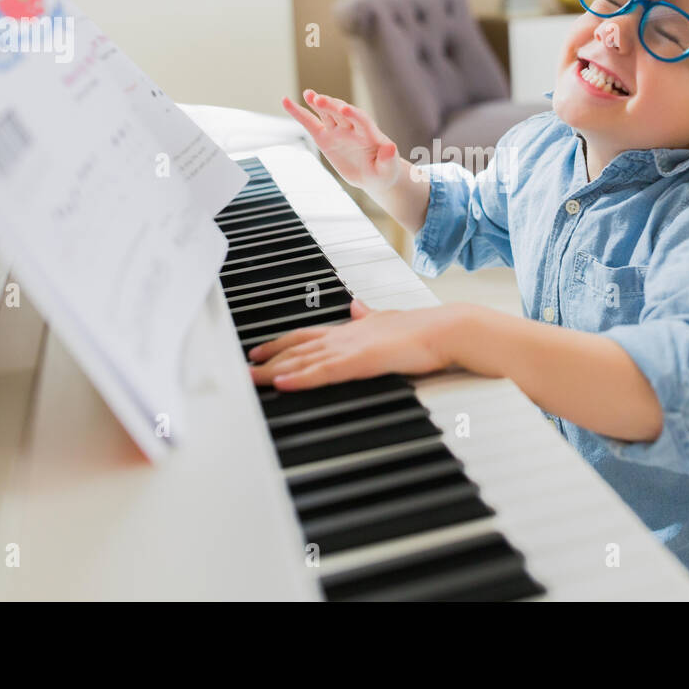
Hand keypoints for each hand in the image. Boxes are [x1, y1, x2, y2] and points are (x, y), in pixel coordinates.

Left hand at [247, 300, 464, 389]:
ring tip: (250, 377)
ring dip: (274, 369)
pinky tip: (281, 382)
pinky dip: (299, 377)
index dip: (280, 343)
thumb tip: (356, 306)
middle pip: (297, 348)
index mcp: (350, 329)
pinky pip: (323, 371)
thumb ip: (368, 316)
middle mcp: (345, 336)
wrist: (444, 329)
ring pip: (303, 359)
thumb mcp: (388, 320)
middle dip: (268, 359)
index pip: (306, 336)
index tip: (259, 351)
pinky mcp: (361, 361)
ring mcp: (351, 347)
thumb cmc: (423, 329)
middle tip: (243, 368)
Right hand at [281, 89, 401, 193]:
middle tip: (320, 99)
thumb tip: (391, 147)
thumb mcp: (389, 168)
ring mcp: (338, 131)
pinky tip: (286, 101)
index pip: (362, 120)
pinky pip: (310, 123)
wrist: (374, 175)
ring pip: (327, 114)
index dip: (354, 114)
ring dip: (318, 103)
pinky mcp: (325, 137)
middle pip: (341, 114)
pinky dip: (298, 113)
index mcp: (370, 133)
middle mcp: (353, 128)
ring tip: (308, 94)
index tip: (344, 109)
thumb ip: (388, 158)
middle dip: (332, 106)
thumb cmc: (383, 171)